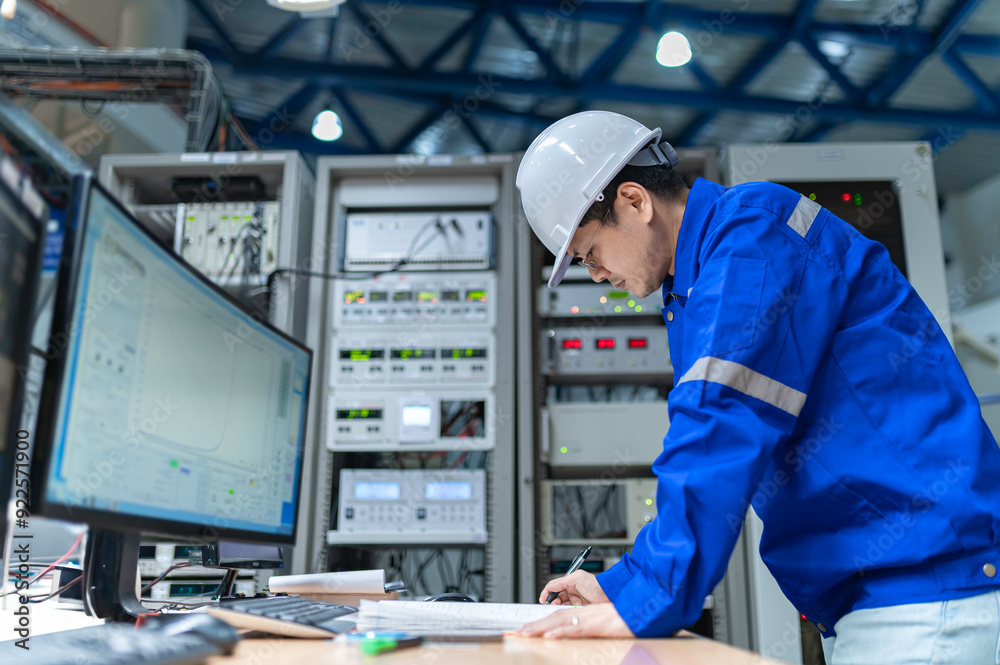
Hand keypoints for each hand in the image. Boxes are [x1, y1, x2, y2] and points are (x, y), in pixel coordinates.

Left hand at [517, 604, 633, 638]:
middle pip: (554, 618)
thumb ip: (590, 628)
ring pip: (560, 622)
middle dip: (534, 626)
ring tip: (525, 634)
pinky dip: (561, 631)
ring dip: (540, 628)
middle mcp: (584, 613)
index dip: (541, 623)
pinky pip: (575, 628)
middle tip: (518, 632)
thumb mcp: (605, 624)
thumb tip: (576, 635)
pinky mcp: (595, 625)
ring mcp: (589, 619)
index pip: (558, 617)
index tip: (527, 629)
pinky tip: (549, 635)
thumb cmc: (628, 618)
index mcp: (584, 614)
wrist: (643, 611)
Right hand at [537, 570, 608, 605]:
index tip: (542, 600)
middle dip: (552, 601)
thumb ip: (562, 582)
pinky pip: (569, 611)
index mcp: (569, 582)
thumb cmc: (596, 584)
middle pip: (556, 597)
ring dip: (558, 607)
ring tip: (558, 609)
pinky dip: (565, 612)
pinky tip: (565, 612)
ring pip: (561, 605)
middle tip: (551, 606)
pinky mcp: (579, 609)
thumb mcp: (577, 578)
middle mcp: (571, 591)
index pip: (554, 587)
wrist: (610, 595)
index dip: (547, 593)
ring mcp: (575, 601)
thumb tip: (550, 586)